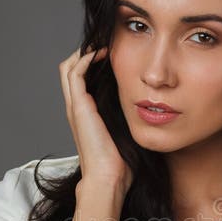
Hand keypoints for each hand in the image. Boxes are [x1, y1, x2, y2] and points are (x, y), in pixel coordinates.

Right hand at [59, 46, 132, 193]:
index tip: (112, 52)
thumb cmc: (120, 164)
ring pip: (68, 66)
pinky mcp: (78, 107)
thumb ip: (132, 119)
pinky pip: (74, 73)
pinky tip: (102, 52)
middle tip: (106, 41)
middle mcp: (77, 108)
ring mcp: (75, 106)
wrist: (108, 179)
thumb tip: (153, 110)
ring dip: (84, 50)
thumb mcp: (128, 133)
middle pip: (71, 68)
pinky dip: (85, 58)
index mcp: (86, 114)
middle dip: (87, 51)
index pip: (81, 78)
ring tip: (103, 42)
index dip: (92, 62)